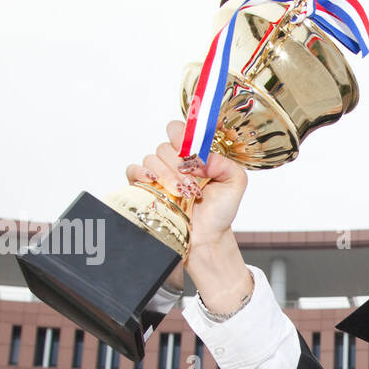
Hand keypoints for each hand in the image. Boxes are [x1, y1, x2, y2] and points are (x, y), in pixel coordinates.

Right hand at [124, 120, 251, 310]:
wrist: (207, 238)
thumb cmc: (219, 211)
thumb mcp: (235, 183)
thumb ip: (227, 164)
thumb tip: (203, 158)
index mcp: (193, 154)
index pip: (179, 130)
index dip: (181, 137)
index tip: (189, 152)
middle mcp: (174, 161)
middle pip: (165, 146)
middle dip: (178, 165)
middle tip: (190, 184)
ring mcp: (158, 173)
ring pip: (151, 158)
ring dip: (166, 175)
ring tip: (180, 193)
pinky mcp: (144, 187)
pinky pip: (132, 170)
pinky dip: (140, 174)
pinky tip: (154, 183)